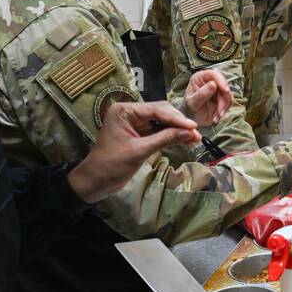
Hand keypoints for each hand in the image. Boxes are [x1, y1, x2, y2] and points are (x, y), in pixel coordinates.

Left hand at [69, 102, 199, 202]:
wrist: (95, 182)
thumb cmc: (111, 165)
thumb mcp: (139, 151)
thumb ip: (164, 139)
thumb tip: (189, 133)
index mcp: (124, 111)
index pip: (156, 109)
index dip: (176, 118)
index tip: (193, 126)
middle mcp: (130, 113)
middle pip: (161, 113)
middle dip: (179, 123)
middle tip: (196, 133)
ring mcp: (134, 123)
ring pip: (162, 122)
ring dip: (177, 130)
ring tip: (195, 138)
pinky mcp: (139, 135)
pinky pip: (158, 132)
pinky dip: (170, 136)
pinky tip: (185, 140)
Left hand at [181, 70, 233, 126]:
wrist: (192, 119)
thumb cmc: (189, 110)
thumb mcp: (192, 103)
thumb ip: (202, 94)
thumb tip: (213, 84)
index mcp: (199, 78)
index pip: (214, 74)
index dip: (221, 81)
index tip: (226, 91)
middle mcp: (209, 81)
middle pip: (224, 85)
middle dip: (223, 100)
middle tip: (219, 112)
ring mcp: (217, 88)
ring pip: (228, 94)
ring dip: (224, 107)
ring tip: (216, 117)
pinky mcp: (222, 97)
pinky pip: (229, 101)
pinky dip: (224, 110)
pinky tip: (217, 117)